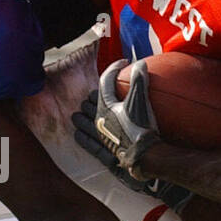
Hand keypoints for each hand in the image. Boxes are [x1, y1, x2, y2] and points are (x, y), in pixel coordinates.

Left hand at [83, 60, 161, 178]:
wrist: (143, 157)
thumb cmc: (141, 128)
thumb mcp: (141, 101)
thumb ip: (139, 81)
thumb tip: (140, 63)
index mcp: (108, 106)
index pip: (106, 82)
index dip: (113, 70)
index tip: (123, 64)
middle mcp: (101, 121)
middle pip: (93, 105)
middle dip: (93, 98)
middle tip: (92, 95)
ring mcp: (101, 138)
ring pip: (87, 125)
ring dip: (82, 118)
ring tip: (77, 115)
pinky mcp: (105, 153)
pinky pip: (90, 144)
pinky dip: (83, 138)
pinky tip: (77, 136)